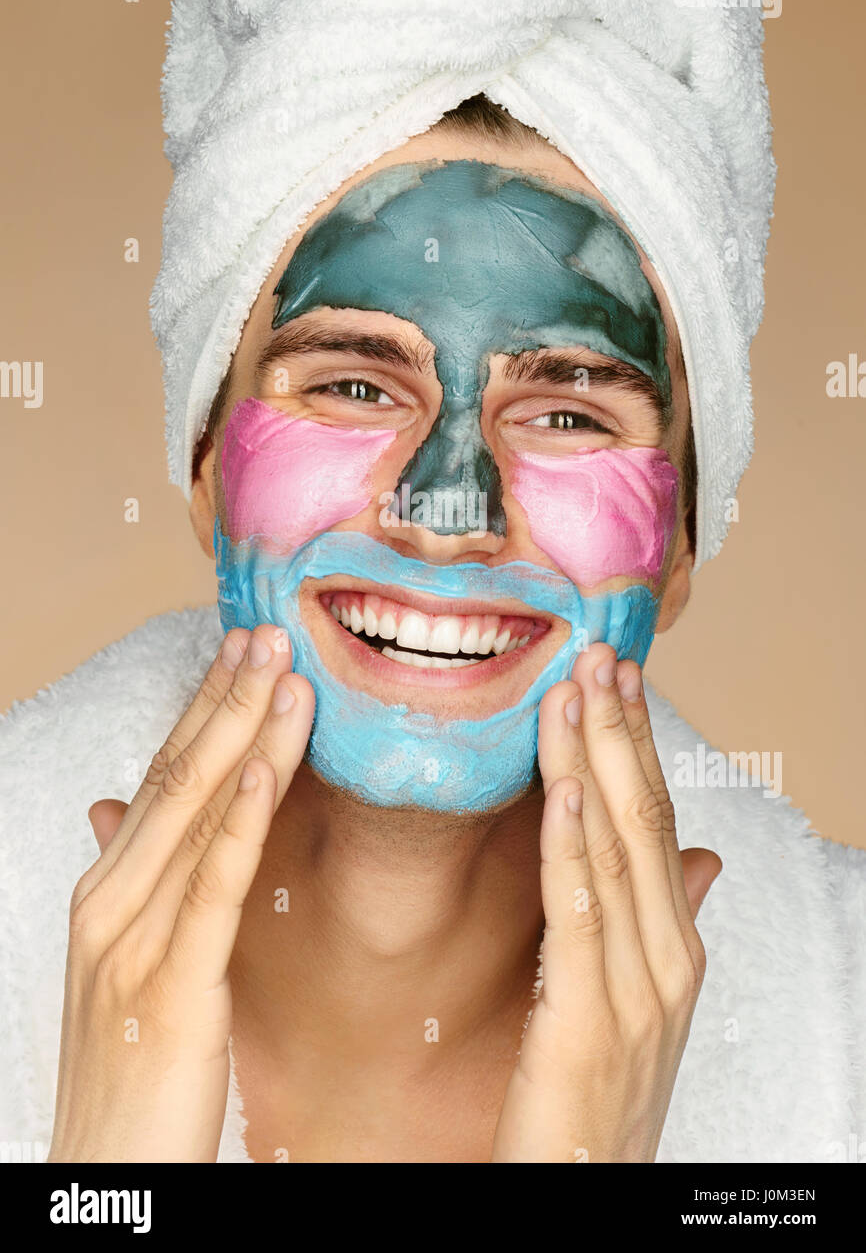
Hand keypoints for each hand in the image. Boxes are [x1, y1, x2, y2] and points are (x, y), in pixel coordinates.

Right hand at [48, 624, 313, 1162]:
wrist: (99, 1176)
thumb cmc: (130, 1069)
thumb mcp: (126, 963)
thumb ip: (139, 881)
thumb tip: (117, 808)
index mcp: (106, 891)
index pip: (161, 777)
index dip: (205, 707)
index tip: (246, 648)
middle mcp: (111, 902)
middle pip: (175, 779)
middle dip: (226, 699)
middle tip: (270, 631)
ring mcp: (133, 943)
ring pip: (196, 817)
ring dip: (244, 737)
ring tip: (284, 673)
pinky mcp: (171, 989)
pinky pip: (211, 889)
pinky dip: (242, 823)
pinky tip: (270, 769)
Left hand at [491, 642, 721, 1162]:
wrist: (587, 1199)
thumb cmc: (599, 1098)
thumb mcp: (641, 1004)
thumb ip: (662, 922)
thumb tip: (701, 858)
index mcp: (673, 947)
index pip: (658, 823)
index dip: (637, 748)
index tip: (617, 679)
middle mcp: (666, 960)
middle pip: (643, 823)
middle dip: (619, 735)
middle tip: (598, 656)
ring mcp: (634, 992)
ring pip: (614, 854)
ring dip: (591, 766)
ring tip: (572, 693)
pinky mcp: (585, 1022)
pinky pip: (578, 915)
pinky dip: (569, 845)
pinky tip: (556, 788)